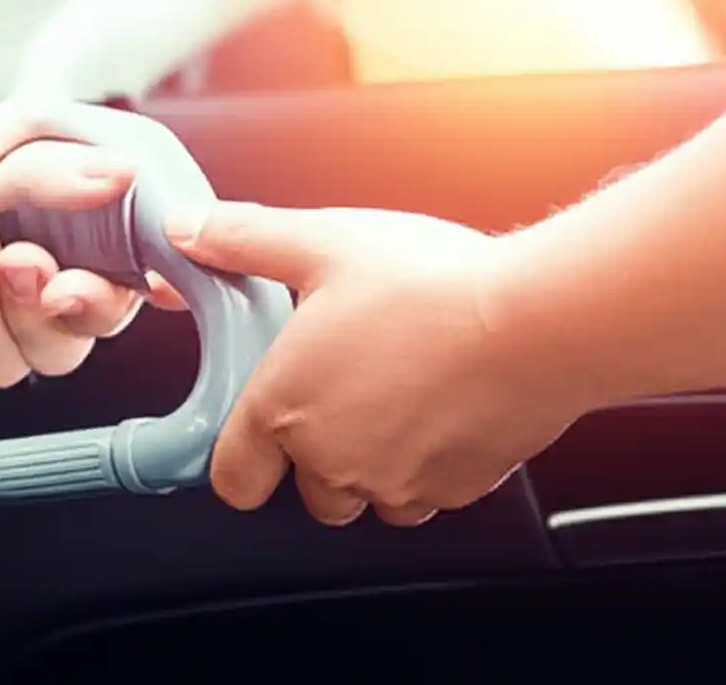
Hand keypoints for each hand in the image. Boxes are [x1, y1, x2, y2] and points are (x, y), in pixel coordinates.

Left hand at [0, 103, 176, 384]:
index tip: (82, 286)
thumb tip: (123, 174)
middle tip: (9, 262)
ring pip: (31, 357)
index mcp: (55, 193)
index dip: (126, 284)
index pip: (131, 253)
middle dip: (40, 305)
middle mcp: (38, 247)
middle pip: (89, 323)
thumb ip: (43, 174)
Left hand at [165, 202, 587, 526]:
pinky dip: (427, 464)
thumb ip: (244, 240)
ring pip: (367, 496)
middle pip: (306, 489)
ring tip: (398, 393)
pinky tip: (443, 406)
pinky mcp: (454, 490)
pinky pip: (425, 494)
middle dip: (316, 452)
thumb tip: (186, 230)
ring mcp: (396, 482)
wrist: (539, 321)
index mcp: (284, 407)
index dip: (242, 459)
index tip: (259, 433)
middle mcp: (333, 459)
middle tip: (345, 389)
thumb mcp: (322, 243)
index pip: (233, 478)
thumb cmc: (431, 285)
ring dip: (373, 462)